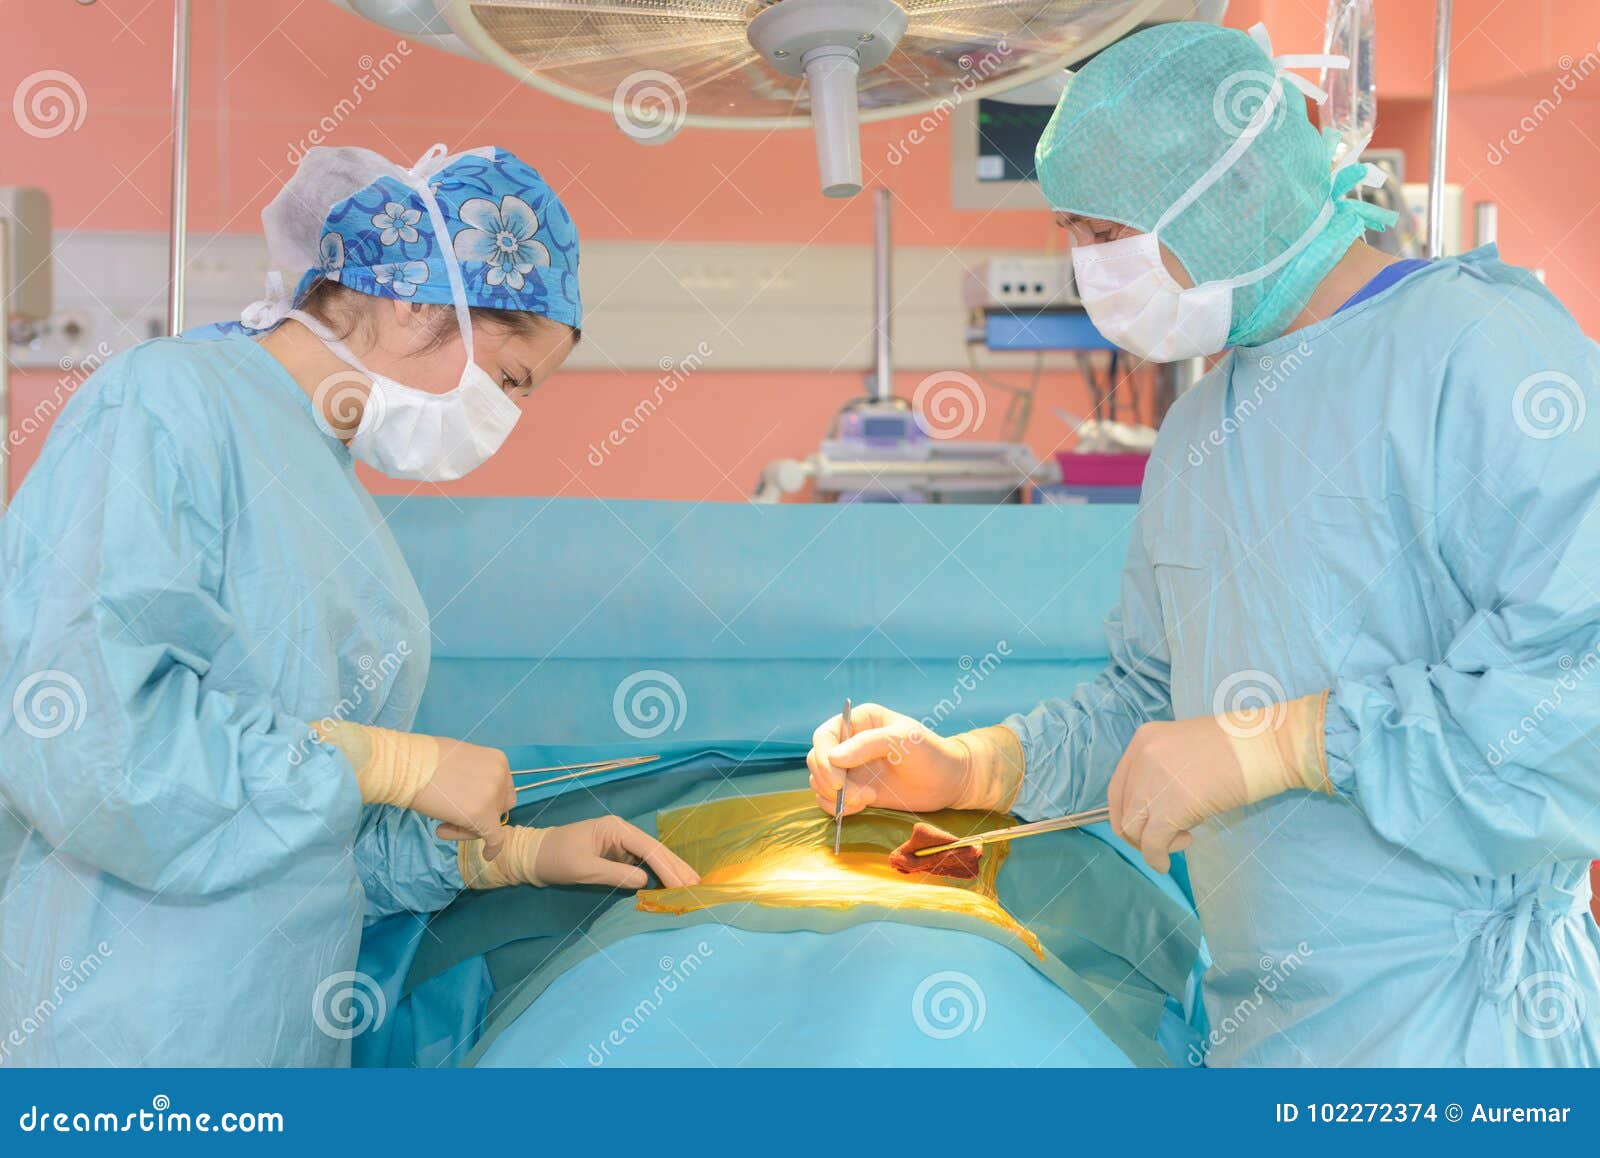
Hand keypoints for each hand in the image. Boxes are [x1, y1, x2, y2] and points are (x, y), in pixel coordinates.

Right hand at [413, 739, 516, 858]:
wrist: (408, 767)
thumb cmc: (425, 760)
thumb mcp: (460, 759)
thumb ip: (474, 776)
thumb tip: (471, 790)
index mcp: (498, 761)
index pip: (502, 788)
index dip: (487, 800)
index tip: (467, 804)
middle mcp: (500, 777)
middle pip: (499, 806)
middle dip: (482, 814)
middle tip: (455, 817)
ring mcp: (492, 797)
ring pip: (491, 823)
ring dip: (470, 827)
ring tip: (442, 824)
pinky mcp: (482, 816)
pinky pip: (495, 839)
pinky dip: (492, 848)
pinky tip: (487, 855)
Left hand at [461, 817, 699, 890]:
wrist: (532, 857)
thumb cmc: (555, 858)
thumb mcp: (584, 869)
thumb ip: (615, 874)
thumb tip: (644, 883)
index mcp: (615, 828)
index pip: (649, 848)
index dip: (668, 867)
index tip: (683, 884)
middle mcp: (622, 832)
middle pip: (655, 850)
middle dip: (676, 867)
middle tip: (698, 885)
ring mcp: (620, 843)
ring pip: (651, 857)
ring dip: (670, 871)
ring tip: (691, 885)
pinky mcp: (616, 854)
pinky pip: (641, 864)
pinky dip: (656, 874)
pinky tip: (669, 884)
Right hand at [806, 703, 1022, 816]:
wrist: (949, 782)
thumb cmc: (930, 753)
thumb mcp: (903, 740)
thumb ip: (867, 745)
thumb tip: (832, 757)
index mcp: (859, 721)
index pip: (824, 735)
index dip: (824, 757)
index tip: (838, 779)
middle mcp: (849, 742)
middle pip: (816, 759)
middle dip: (829, 780)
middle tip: (851, 794)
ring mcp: (851, 767)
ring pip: (820, 781)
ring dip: (835, 796)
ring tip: (865, 799)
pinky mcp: (855, 789)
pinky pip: (830, 799)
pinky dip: (838, 807)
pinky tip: (861, 806)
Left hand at [1109, 694, 1329, 872]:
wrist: (1266, 746)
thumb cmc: (1238, 746)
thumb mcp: (1186, 748)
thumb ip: (1163, 770)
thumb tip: (1156, 805)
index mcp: (1144, 739)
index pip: (1118, 785)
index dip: (1126, 811)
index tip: (1143, 825)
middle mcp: (1141, 757)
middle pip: (1121, 808)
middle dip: (1137, 831)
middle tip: (1161, 839)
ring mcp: (1152, 782)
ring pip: (1131, 828)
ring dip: (1149, 843)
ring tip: (1181, 839)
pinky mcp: (1170, 808)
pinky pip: (1151, 843)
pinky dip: (1155, 858)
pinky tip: (1166, 862)